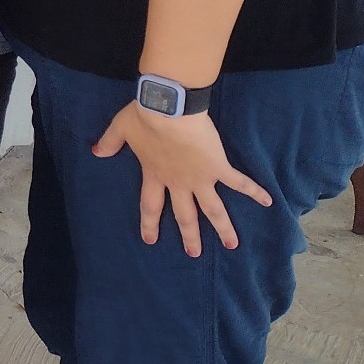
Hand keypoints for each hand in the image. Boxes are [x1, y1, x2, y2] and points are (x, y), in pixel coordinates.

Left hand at [93, 103, 272, 255]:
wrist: (167, 109)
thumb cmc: (143, 117)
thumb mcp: (120, 129)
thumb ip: (109, 142)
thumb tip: (95, 151)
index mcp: (154, 174)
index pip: (150, 206)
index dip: (150, 223)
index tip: (150, 240)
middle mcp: (177, 182)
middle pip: (184, 215)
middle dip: (189, 236)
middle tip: (194, 254)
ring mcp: (199, 178)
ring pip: (212, 209)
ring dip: (223, 228)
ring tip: (231, 245)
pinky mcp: (218, 167)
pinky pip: (239, 182)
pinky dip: (254, 192)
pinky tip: (268, 202)